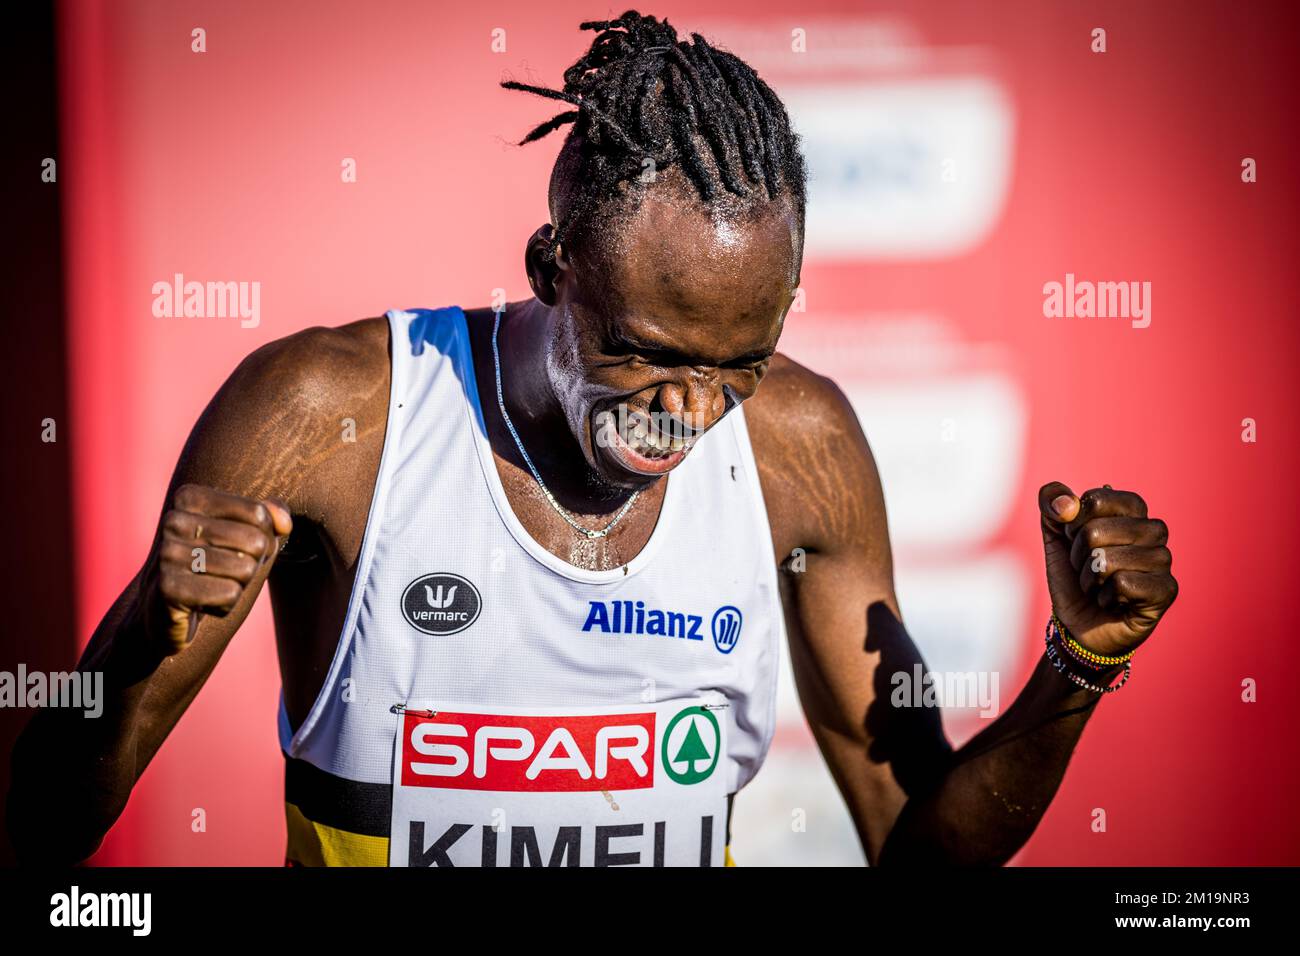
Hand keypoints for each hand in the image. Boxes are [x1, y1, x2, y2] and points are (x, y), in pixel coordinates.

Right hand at [145, 484, 292, 653]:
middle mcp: (173, 521)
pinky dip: (225, 605)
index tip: (235, 547)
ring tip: (211, 585)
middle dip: (252, 564)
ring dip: (238, 585)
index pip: (259, 514)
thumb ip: (269, 516)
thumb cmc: (213, 563)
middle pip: (256, 542)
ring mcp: (167, 554)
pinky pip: (229, 595)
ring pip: (245, 570)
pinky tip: (201, 604)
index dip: (262, 537)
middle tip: (224, 571)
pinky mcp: (167, 588)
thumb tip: (284, 523)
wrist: (164, 609)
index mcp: (189, 498)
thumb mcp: (242, 532)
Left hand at [1038, 482, 1177, 657]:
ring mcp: (1163, 559)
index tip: (1076, 539)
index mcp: (1131, 510)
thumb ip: (1052, 503)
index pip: (1096, 499)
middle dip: (1078, 557)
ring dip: (1090, 580)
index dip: (1073, 524)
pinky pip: (1121, 583)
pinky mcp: (1167, 589)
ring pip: (1105, 560)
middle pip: (1095, 531)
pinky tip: (1115, 602)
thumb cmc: (1073, 577)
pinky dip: (1105, 597)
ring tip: (1101, 587)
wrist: (1078, 626)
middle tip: (1089, 570)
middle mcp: (1153, 530)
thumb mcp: (1055, 536)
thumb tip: (1067, 503)